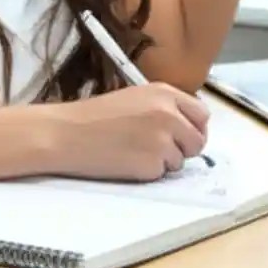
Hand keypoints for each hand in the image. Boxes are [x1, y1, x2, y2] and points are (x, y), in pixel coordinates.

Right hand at [47, 83, 209, 181]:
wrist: (66, 133)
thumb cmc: (94, 116)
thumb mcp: (134, 98)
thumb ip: (164, 107)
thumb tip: (187, 127)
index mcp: (165, 93)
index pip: (202, 114)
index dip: (194, 128)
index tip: (184, 137)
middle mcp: (169, 114)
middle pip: (198, 140)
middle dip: (184, 148)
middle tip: (160, 150)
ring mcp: (163, 140)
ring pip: (181, 160)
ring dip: (163, 162)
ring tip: (133, 152)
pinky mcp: (153, 164)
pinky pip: (161, 174)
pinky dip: (148, 173)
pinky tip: (126, 162)